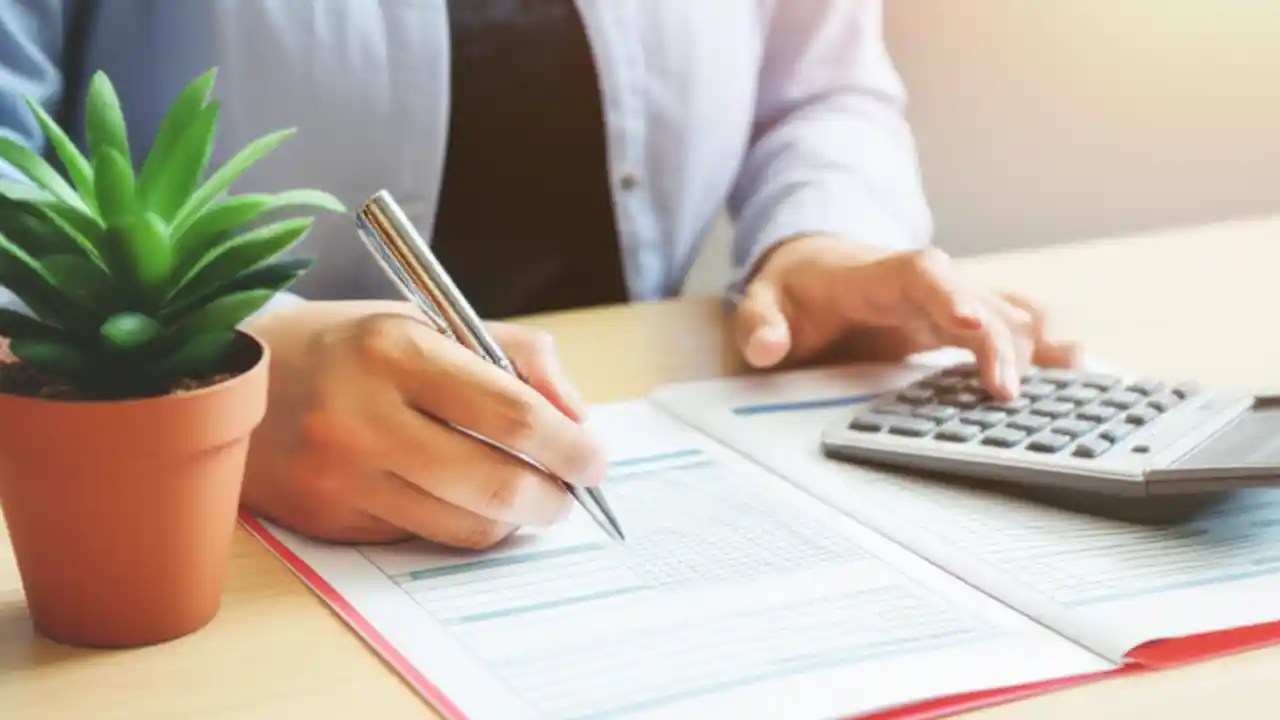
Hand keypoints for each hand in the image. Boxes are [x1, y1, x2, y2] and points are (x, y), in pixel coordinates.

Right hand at [242, 301, 605, 548]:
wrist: (233, 378)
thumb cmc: (350, 345)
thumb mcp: (428, 320)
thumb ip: (515, 356)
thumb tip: (575, 416)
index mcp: (394, 351)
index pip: (512, 415)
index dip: (570, 446)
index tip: (596, 458)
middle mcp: (362, 417)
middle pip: (496, 484)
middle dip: (555, 497)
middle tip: (572, 492)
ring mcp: (341, 477)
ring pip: (466, 525)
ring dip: (514, 519)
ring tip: (526, 495)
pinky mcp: (328, 520)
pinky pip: (422, 536)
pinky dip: (461, 524)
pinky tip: (463, 498)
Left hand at [734, 235, 1081, 399]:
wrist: (816, 269)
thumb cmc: (797, 289)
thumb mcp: (764, 301)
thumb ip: (760, 323)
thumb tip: (765, 347)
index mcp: (884, 273)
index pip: (926, 275)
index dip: (951, 297)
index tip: (969, 326)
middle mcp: (930, 283)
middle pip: (978, 300)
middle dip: (998, 342)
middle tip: (1006, 395)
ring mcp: (953, 300)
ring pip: (1008, 311)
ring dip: (1034, 343)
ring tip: (1068, 382)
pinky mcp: (965, 320)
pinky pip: (1015, 323)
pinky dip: (1045, 343)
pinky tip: (1077, 372)